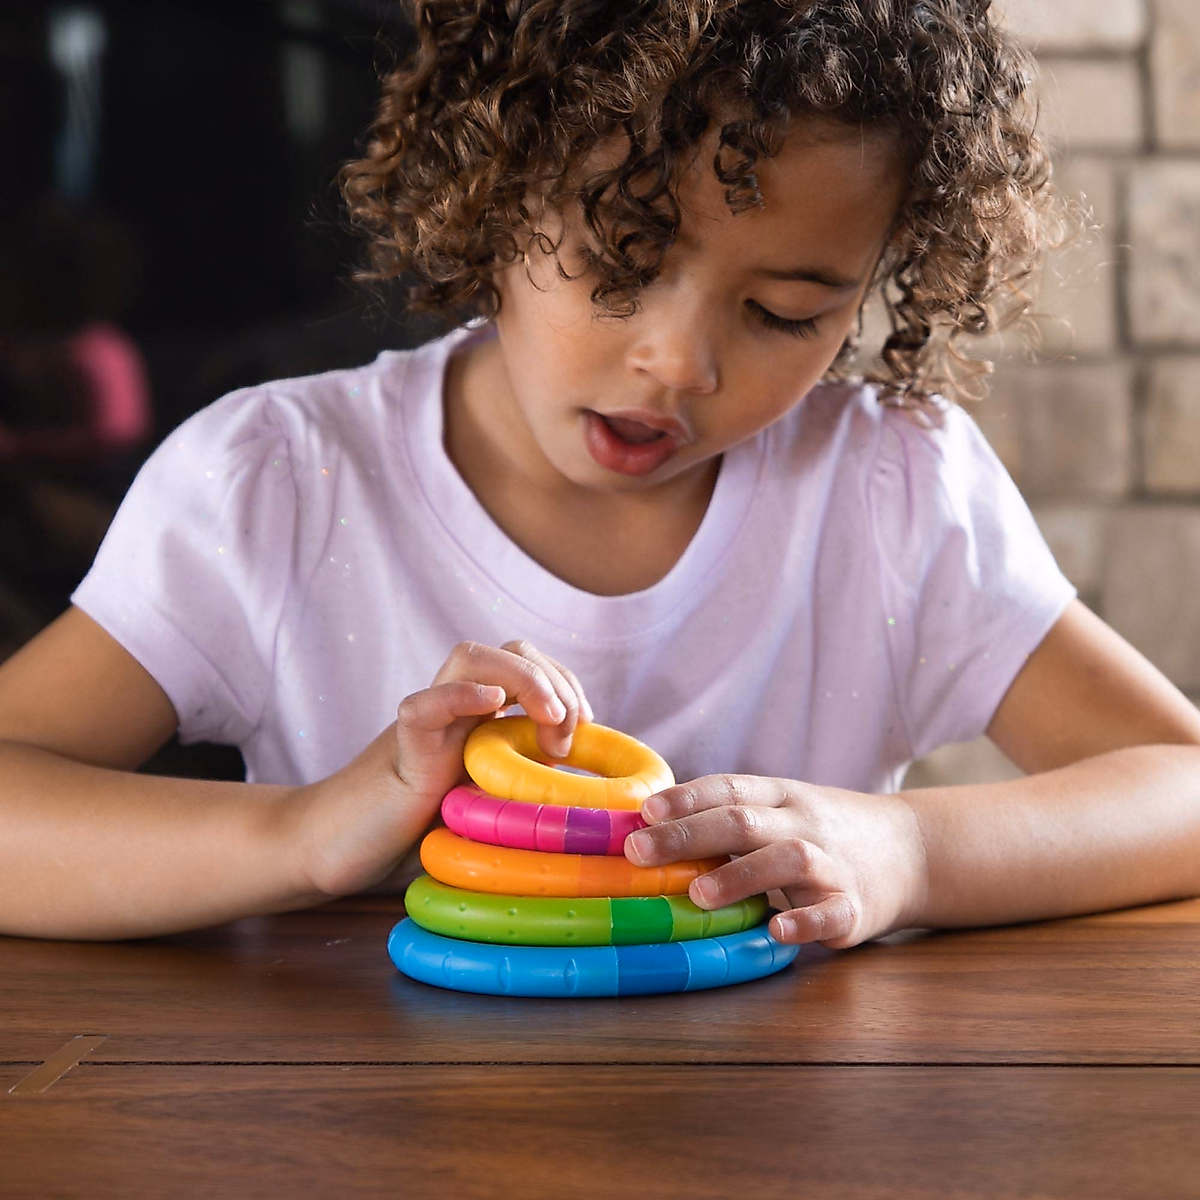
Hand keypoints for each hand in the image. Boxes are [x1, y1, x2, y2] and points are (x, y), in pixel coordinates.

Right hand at [292, 639, 592, 897]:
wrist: (338, 848)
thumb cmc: (415, 831)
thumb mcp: (486, 803)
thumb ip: (523, 785)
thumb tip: (586, 799)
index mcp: (480, 719)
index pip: (532, 666)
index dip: (566, 684)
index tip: (586, 728)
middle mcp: (456, 709)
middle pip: (510, 650)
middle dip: (555, 680)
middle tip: (567, 738)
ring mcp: (428, 722)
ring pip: (471, 656)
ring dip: (523, 678)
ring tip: (548, 720)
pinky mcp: (401, 747)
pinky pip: (424, 704)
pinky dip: (459, 694)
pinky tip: (489, 703)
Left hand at [623, 776, 925, 948]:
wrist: (912, 850)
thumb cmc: (822, 831)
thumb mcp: (781, 810)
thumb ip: (727, 816)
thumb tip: (646, 827)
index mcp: (780, 796)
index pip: (728, 788)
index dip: (685, 798)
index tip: (643, 812)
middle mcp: (803, 823)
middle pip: (745, 821)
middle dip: (689, 836)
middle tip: (639, 853)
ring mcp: (832, 863)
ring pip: (788, 860)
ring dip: (740, 875)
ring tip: (698, 895)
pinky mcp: (856, 907)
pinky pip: (832, 912)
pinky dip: (805, 922)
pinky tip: (775, 931)